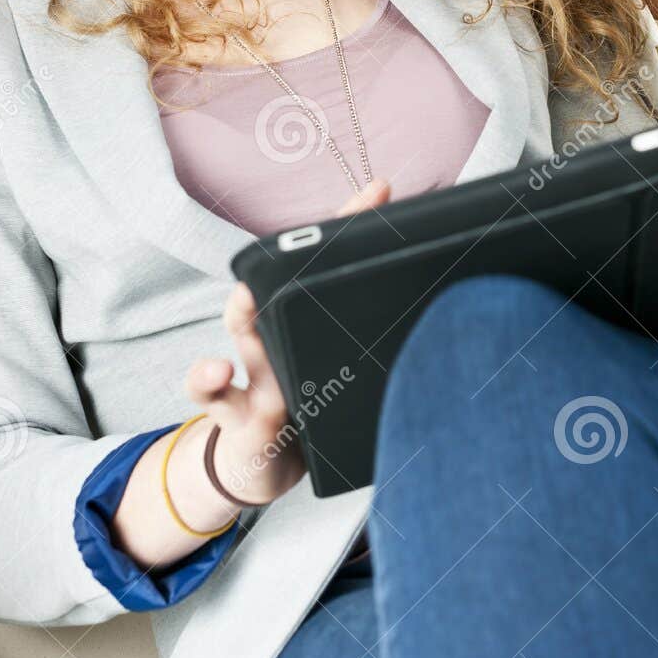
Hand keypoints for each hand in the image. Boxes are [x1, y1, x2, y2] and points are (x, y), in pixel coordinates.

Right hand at [184, 176, 391, 505]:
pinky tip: (218, 371)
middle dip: (291, 253)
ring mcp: (251, 370)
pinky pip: (212, 394)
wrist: (262, 466)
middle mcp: (275, 336)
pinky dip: (207, 379)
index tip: (381, 190)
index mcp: (304, 322)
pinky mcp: (234, 413)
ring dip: (244, 312)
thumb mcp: (341, 374)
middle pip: (278, 283)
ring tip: (249, 296)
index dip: (351, 226)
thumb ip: (376, 342)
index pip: (323, 266)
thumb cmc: (310, 408)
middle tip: (310, 228)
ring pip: (242, 331)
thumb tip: (450, 311)